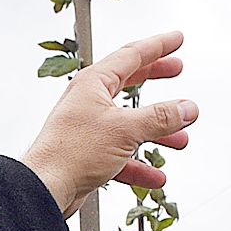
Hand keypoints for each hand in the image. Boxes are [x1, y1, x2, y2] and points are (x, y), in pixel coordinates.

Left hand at [20, 30, 195, 218]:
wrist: (44, 190)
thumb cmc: (70, 153)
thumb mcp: (125, 129)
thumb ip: (160, 117)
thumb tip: (186, 108)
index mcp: (93, 84)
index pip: (131, 55)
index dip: (157, 46)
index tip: (176, 40)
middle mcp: (88, 103)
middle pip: (128, 83)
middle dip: (155, 77)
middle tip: (176, 69)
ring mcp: (87, 129)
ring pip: (129, 125)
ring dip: (156, 133)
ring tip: (179, 138)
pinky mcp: (86, 156)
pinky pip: (120, 156)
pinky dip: (139, 165)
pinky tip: (155, 175)